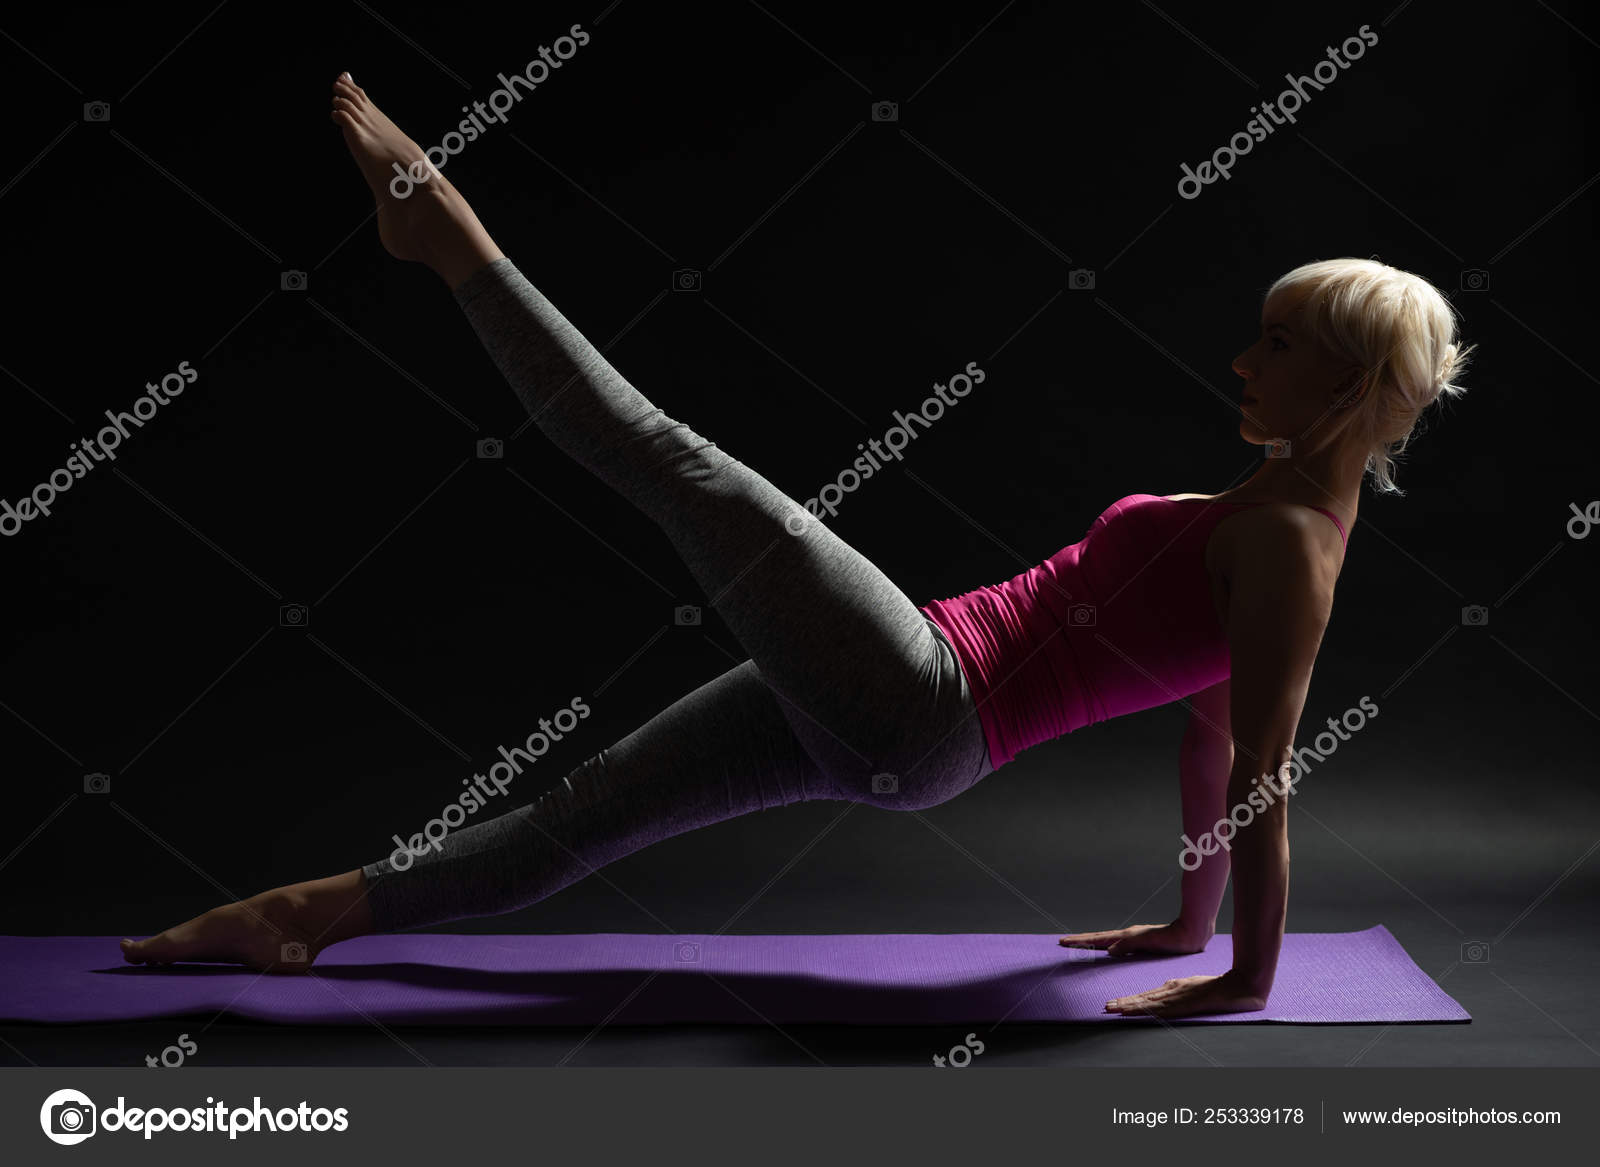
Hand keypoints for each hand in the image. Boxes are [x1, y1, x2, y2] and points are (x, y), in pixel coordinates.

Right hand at [1059, 921, 1209, 956]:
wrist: (1190, 934)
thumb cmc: (1172, 939)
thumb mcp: (1149, 942)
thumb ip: (1128, 944)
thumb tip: (1109, 950)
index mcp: (1127, 936)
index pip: (1098, 938)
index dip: (1081, 940)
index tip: (1064, 941)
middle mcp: (1127, 936)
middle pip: (1098, 937)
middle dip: (1081, 940)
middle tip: (1063, 941)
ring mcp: (1133, 939)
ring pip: (1106, 940)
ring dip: (1091, 942)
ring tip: (1079, 944)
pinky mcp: (1139, 943)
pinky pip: (1115, 944)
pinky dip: (1104, 946)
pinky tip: (1105, 950)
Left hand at [1104, 969, 1267, 1017]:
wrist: (1237, 986)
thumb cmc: (1217, 986)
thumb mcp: (1192, 985)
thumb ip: (1179, 989)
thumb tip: (1168, 990)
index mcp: (1173, 986)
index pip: (1147, 995)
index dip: (1130, 1000)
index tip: (1115, 1003)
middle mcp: (1171, 990)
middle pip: (1143, 998)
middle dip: (1124, 1003)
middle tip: (1106, 1006)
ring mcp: (1177, 996)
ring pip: (1148, 1003)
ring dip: (1129, 1006)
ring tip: (1113, 1008)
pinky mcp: (1184, 1003)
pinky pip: (1161, 1009)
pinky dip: (1146, 1010)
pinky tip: (1136, 1012)